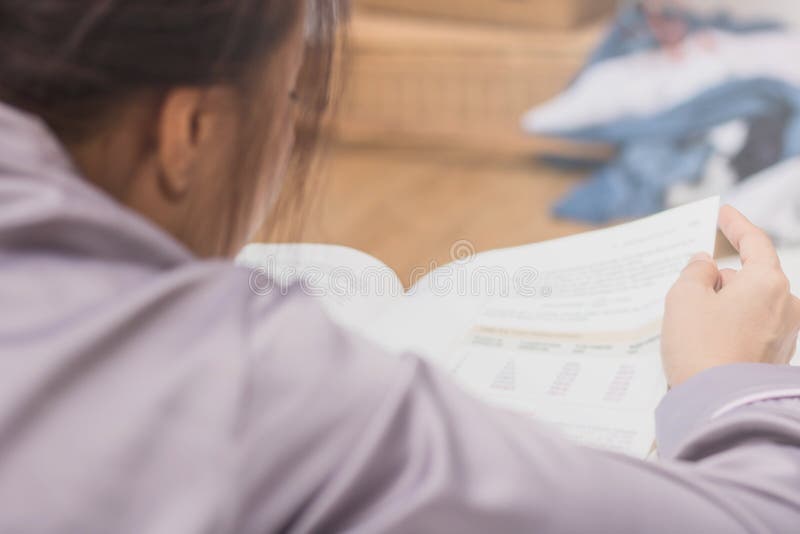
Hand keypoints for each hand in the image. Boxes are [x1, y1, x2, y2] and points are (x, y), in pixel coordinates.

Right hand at [661, 206, 799, 386]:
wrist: (717, 405)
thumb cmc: (700, 347)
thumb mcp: (684, 297)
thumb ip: (695, 271)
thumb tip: (706, 264)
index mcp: (768, 282)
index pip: (754, 242)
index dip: (735, 224)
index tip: (722, 213)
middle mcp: (787, 304)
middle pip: (749, 276)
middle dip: (719, 279)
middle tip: (686, 291)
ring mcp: (785, 333)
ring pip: (748, 303)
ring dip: (722, 306)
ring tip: (691, 326)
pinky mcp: (776, 357)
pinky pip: (751, 328)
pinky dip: (728, 328)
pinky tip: (705, 343)